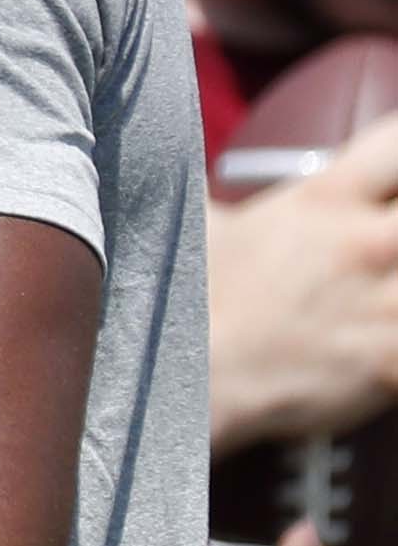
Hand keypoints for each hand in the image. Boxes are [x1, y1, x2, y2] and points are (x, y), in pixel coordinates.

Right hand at [209, 126, 397, 450]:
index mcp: (324, 201)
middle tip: (387, 245)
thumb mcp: (194, 227)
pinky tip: (385, 338)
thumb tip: (171, 157)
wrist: (188, 389)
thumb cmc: (187, 310)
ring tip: (383, 294)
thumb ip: (206, 190)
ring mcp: (388, 304)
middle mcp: (366, 243)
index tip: (391, 182)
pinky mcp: (395, 360)